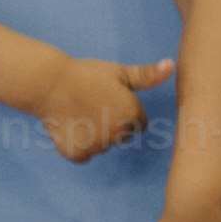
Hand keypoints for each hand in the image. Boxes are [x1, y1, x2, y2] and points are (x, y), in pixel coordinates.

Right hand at [32, 53, 175, 162]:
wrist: (49, 83)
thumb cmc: (87, 74)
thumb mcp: (120, 72)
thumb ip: (147, 75)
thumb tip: (171, 66)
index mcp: (132, 115)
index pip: (139, 124)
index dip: (126, 111)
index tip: (109, 100)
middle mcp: (117, 134)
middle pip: (122, 137)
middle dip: (113, 126)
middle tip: (94, 107)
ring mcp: (96, 146)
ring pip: (103, 146)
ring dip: (95, 137)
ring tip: (80, 114)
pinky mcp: (77, 154)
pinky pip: (84, 156)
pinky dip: (79, 146)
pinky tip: (71, 128)